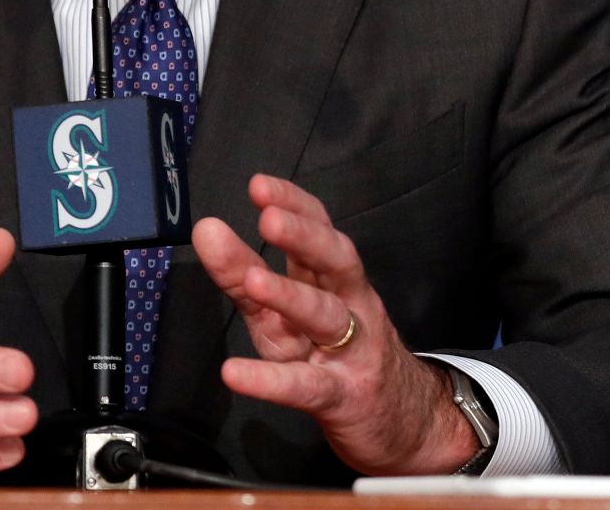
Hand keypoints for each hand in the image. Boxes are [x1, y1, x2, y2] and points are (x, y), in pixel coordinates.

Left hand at [192, 175, 478, 475]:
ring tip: (254, 279)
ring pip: (325, 315)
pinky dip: (269, 380)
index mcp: (333, 277)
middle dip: (303, 236)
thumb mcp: (282, 312)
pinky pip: (305, 386)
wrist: (404, 424)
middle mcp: (347, 304)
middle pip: (334, 261)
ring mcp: (349, 350)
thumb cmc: (333, 355)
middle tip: (268, 218)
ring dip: (290, 295)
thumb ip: (242, 271)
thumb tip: (205, 228)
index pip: (321, 227)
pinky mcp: (340, 397)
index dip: (294, 203)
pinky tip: (235, 373)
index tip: (259, 185)